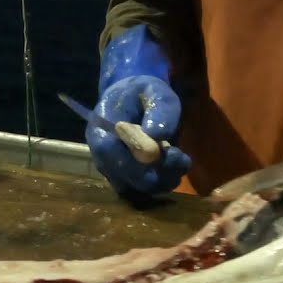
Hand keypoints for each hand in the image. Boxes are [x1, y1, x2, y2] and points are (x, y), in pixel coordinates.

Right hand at [87, 74, 191, 195]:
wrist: (129, 98)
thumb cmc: (142, 93)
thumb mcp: (155, 91)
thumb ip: (159, 109)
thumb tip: (156, 134)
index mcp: (101, 130)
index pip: (115, 155)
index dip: (144, 161)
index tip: (175, 153)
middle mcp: (99, 154)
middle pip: (125, 177)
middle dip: (158, 173)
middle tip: (183, 159)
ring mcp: (108, 168)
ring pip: (133, 188)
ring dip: (160, 181)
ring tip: (180, 163)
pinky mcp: (119, 177)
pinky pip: (137, 190)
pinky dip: (157, 184)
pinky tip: (171, 170)